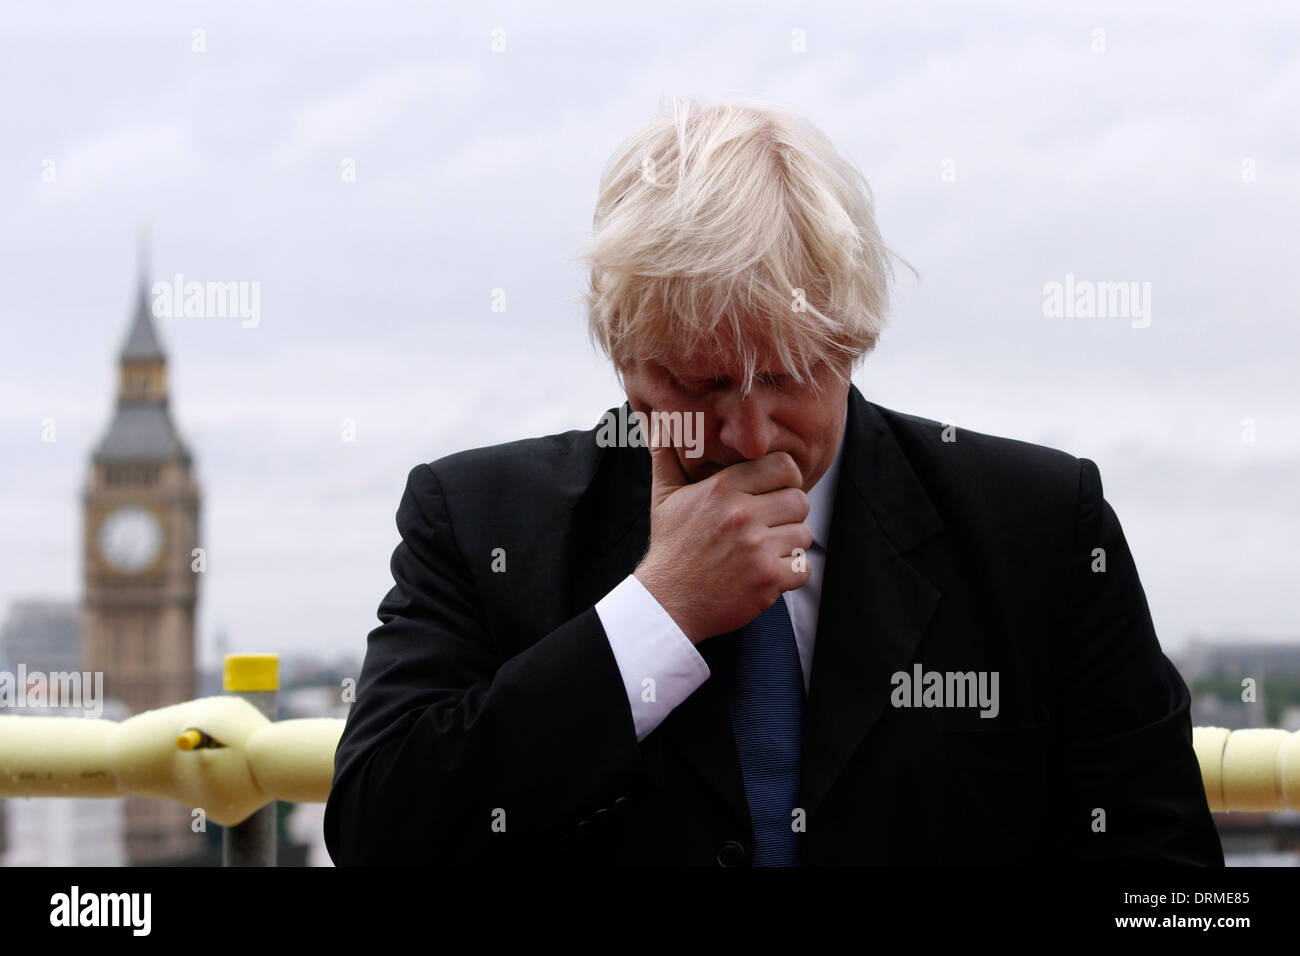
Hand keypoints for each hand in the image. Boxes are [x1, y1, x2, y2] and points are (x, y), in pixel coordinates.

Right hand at [634, 441, 811, 643]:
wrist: (667, 602)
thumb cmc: (671, 548)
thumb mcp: (664, 497)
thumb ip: (667, 456)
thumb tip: (656, 423)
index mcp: (723, 488)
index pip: (783, 466)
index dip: (785, 478)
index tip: (775, 493)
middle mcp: (742, 515)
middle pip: (800, 499)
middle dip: (789, 513)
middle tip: (770, 526)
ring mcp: (757, 548)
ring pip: (804, 534)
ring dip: (790, 545)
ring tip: (764, 552)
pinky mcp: (767, 579)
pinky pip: (803, 567)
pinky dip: (790, 573)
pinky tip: (767, 573)